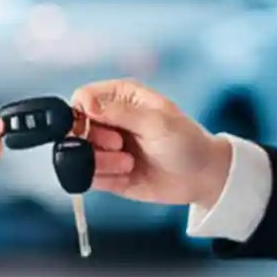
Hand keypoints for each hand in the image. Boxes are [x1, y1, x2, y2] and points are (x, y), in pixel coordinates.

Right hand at [70, 79, 230, 206]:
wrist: (201, 177)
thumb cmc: (186, 142)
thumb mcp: (156, 122)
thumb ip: (119, 112)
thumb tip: (85, 103)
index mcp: (120, 97)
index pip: (82, 97)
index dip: (84, 113)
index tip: (101, 124)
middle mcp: (109, 120)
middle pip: (75, 128)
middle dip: (95, 141)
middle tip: (120, 145)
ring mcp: (106, 147)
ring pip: (79, 155)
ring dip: (103, 163)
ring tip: (129, 164)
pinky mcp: (107, 172)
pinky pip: (89, 177)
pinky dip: (106, 179)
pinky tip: (127, 175)